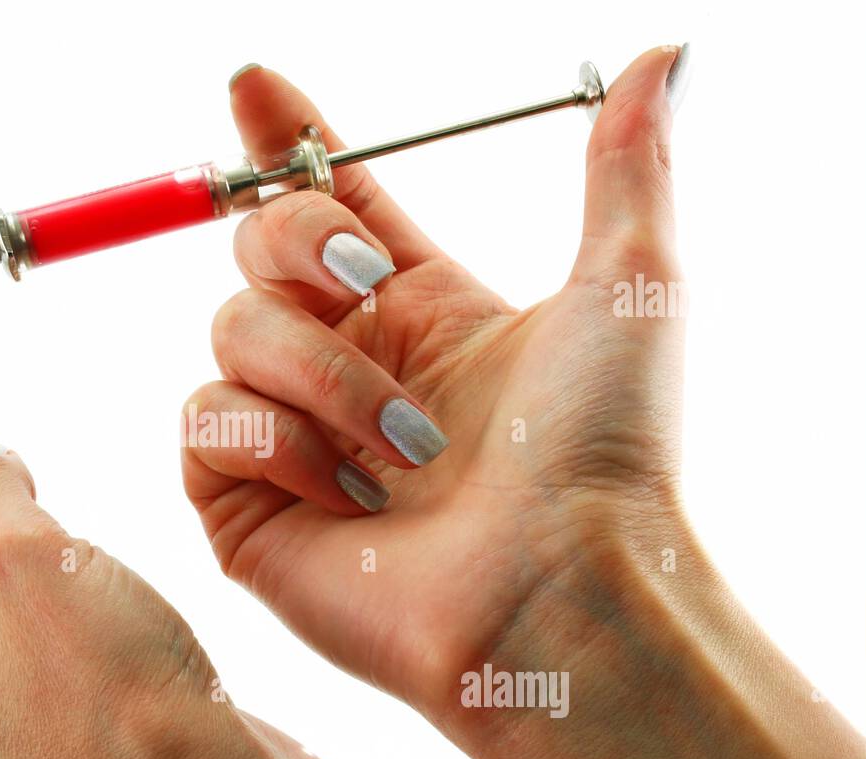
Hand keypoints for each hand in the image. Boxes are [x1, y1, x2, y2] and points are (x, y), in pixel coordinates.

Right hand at [183, 50, 864, 758]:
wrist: (560, 593)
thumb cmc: (600, 454)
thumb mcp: (627, 285)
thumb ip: (623, 164)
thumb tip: (659, 59)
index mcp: (418, 311)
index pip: (329, 200)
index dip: (286, 143)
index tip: (254, 85)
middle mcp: (347, 366)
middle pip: (255, 249)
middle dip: (295, 239)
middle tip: (360, 279)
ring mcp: (290, 438)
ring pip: (229, 331)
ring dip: (322, 376)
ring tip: (403, 448)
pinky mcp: (245, 505)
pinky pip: (206, 422)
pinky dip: (276, 443)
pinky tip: (346, 494)